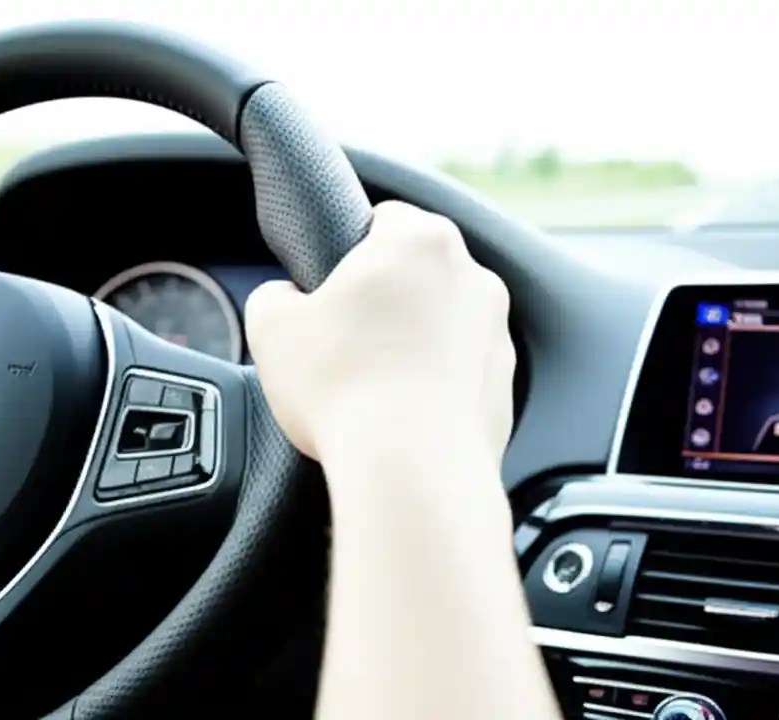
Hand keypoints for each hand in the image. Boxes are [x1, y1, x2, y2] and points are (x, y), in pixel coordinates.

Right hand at [245, 201, 514, 479]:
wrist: (411, 473)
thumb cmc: (344, 387)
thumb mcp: (272, 328)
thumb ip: (274, 296)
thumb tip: (286, 301)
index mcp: (420, 240)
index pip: (381, 220)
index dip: (347, 255)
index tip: (328, 294)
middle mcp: (473, 277)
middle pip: (415, 275)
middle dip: (381, 303)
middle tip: (341, 346)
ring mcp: (497, 334)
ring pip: (440, 327)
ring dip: (410, 347)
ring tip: (369, 390)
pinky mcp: (506, 387)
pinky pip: (459, 376)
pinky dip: (433, 390)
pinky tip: (399, 420)